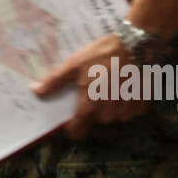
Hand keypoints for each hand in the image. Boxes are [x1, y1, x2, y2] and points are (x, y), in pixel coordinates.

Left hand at [30, 33, 148, 139]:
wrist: (136, 46)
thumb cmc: (102, 54)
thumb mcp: (75, 63)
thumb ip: (56, 80)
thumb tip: (35, 91)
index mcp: (90, 106)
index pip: (78, 131)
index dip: (72, 127)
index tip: (71, 118)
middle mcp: (108, 114)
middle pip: (95, 120)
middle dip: (93, 109)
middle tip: (94, 89)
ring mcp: (127, 111)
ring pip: (113, 116)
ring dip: (110, 106)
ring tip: (111, 84)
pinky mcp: (141, 106)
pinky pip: (129, 111)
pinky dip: (126, 102)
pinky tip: (125, 86)